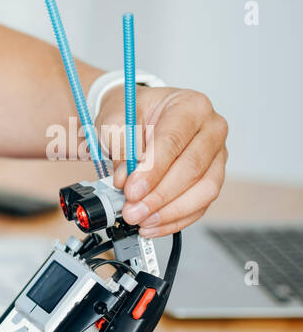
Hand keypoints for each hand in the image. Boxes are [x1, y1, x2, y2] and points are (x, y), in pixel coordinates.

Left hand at [95, 86, 227, 236]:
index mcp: (190, 106)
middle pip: (192, 168)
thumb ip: (120, 144)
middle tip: (132, 210)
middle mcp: (211, 129)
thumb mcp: (116, 118)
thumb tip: (125, 177)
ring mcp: (216, 155)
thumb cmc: (133, 113)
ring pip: (203, 190)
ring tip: (141, 221)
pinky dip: (175, 219)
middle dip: (159, 195)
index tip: (131, 190)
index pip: (173, 141)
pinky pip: (200, 204)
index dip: (152, 170)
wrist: (139, 117)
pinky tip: (153, 225)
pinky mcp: (212, 177)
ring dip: (170, 211)